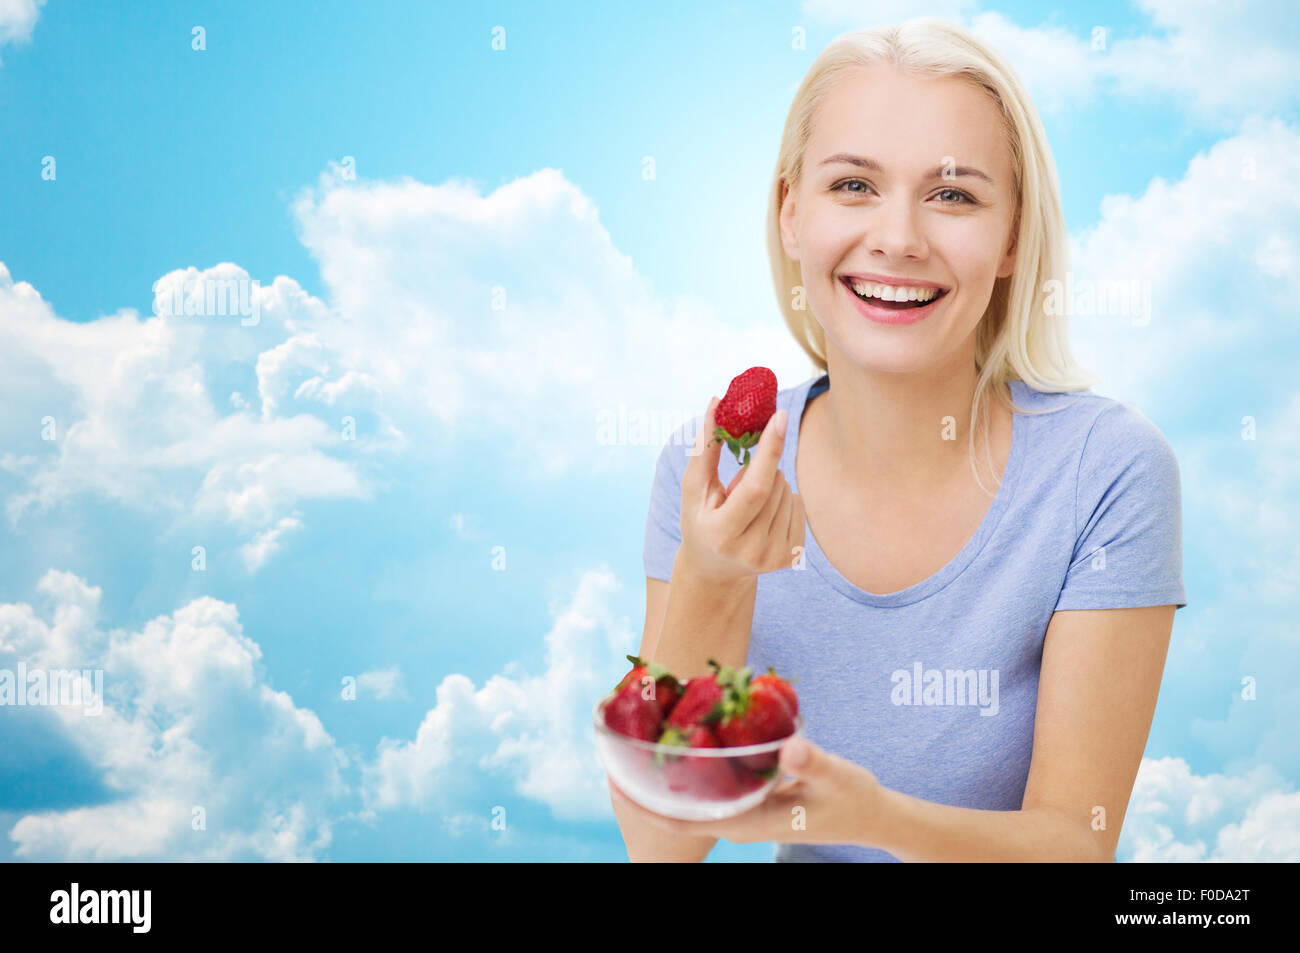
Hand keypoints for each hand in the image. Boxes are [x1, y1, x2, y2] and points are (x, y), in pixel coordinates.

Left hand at [607, 736, 883, 848]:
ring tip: (635, 736)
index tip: (613, 779)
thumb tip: (789, 748)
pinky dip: (690, 765)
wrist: (872, 814)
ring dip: (664, 773)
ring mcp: (744, 810)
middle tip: (612, 747)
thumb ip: (812, 762)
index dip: (644, 804)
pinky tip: (681, 735)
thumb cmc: (853, 798)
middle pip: (677, 809)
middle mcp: (738, 820)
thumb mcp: (836, 777)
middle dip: (642, 785)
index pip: (682, 821)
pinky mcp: (751, 797)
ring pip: (692, 796)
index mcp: (748, 822)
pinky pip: (710, 785)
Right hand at [678, 396, 804, 582]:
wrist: (716, 570)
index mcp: (723, 533)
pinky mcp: (792, 558)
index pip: (756, 487)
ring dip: (772, 484)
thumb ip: (704, 448)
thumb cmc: (700, 520)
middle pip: (775, 484)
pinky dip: (784, 500)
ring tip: (749, 504)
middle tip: (739, 485)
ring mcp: (775, 558)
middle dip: (761, 469)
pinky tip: (764, 515)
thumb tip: (716, 403)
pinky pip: (800, 505)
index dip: (770, 450)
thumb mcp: (693, 489)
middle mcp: (752, 551)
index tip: (780, 417)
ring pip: (789, 491)